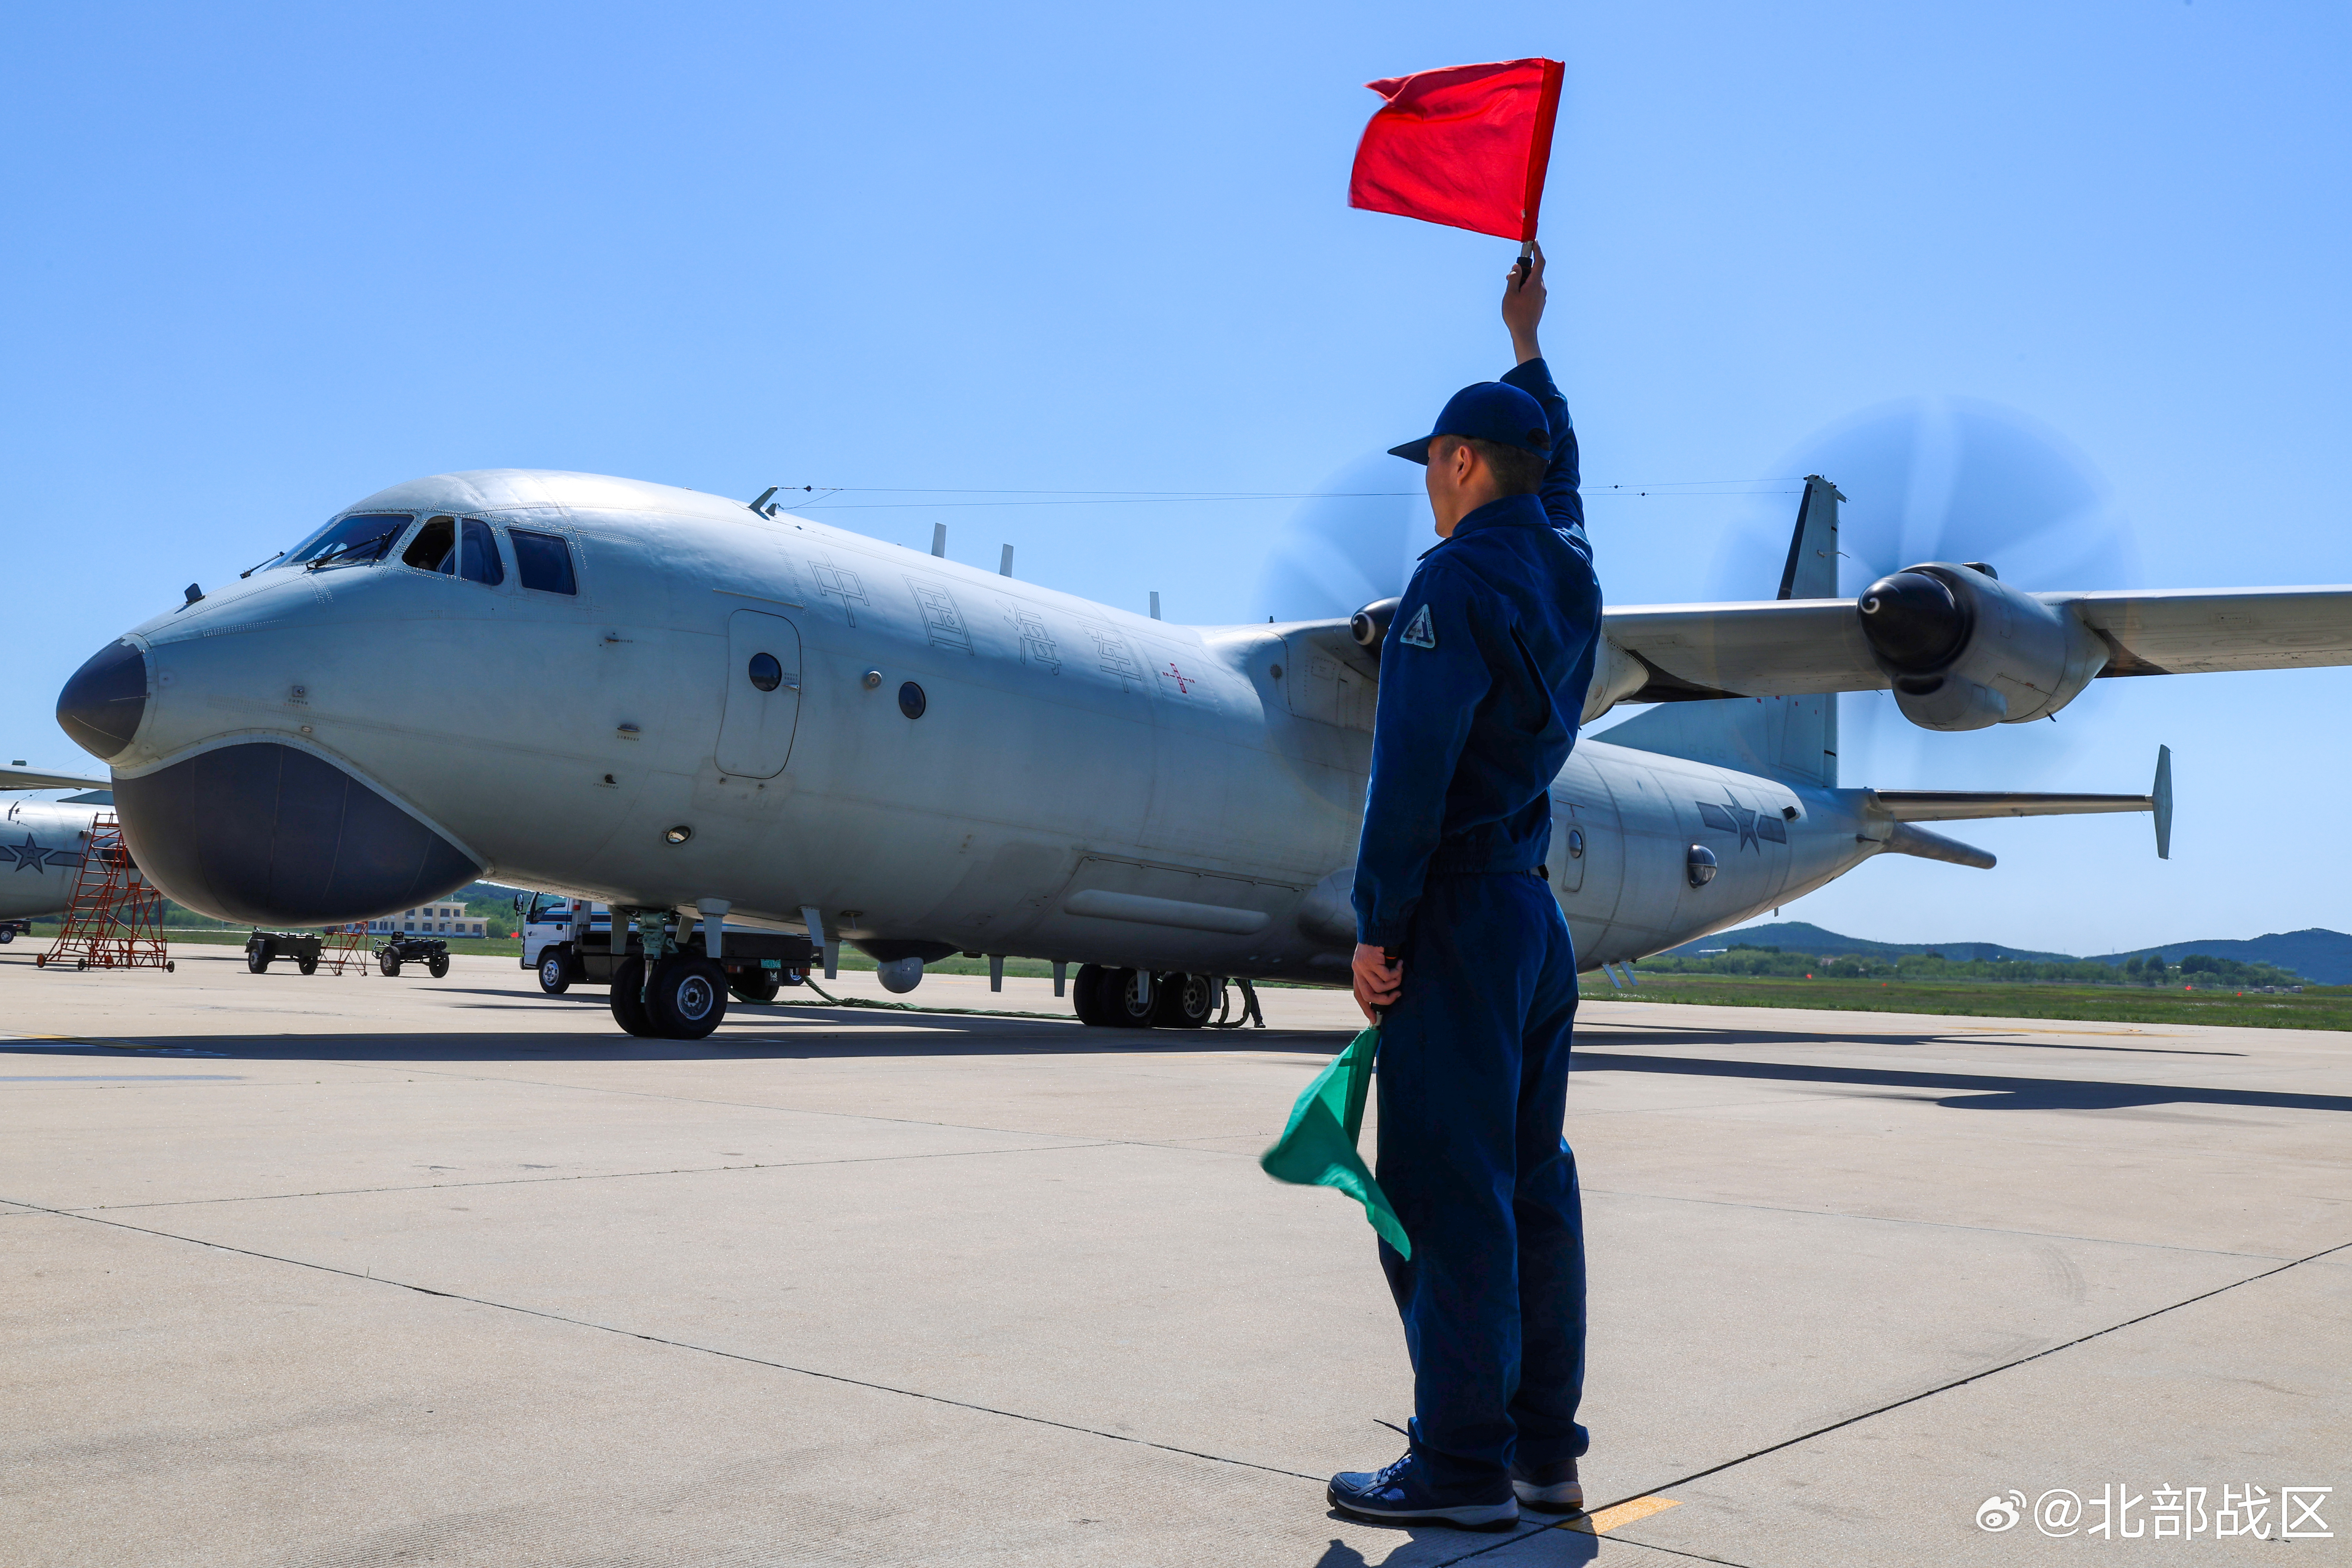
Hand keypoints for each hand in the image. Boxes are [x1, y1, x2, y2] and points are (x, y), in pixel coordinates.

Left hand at [1351, 943, 1401, 1022]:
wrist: (1379, 925)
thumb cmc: (1380, 942)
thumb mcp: (1375, 960)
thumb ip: (1376, 973)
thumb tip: (1387, 991)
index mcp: (1358, 971)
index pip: (1359, 994)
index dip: (1366, 1007)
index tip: (1374, 1019)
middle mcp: (1358, 970)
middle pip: (1369, 995)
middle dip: (1384, 1000)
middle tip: (1397, 995)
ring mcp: (1363, 966)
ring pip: (1380, 987)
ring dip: (1394, 983)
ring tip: (1400, 973)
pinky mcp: (1371, 961)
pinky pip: (1387, 976)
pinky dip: (1397, 972)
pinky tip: (1401, 963)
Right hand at [1502, 241, 1545, 363]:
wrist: (1525, 333)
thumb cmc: (1516, 314)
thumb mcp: (1510, 294)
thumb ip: (1513, 278)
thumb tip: (1516, 268)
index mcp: (1535, 284)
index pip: (1540, 262)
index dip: (1537, 250)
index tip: (1534, 242)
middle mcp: (1541, 288)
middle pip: (1534, 272)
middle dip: (1522, 270)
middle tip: (1509, 276)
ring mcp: (1542, 296)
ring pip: (1533, 281)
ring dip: (1523, 280)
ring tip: (1511, 290)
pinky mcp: (1540, 303)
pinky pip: (1533, 290)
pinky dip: (1525, 288)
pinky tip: (1516, 298)